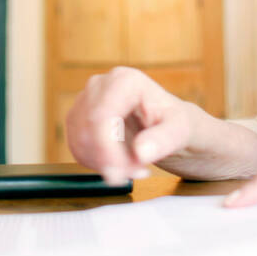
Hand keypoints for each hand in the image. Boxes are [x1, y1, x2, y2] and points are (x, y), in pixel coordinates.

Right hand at [66, 66, 195, 184]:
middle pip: (87, 130)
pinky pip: (76, 147)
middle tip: (136, 172)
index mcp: (125, 80)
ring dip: (103, 163)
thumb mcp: (180, 131)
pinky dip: (95, 163)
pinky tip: (119, 163)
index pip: (101, 117)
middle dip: (109, 160)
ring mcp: (86, 100)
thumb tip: (141, 151)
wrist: (168, 127)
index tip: (121, 174)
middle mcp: (100, 84)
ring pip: (79, 141)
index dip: (106, 149)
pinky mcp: (79, 117)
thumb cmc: (176, 124)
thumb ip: (164, 139)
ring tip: (133, 167)